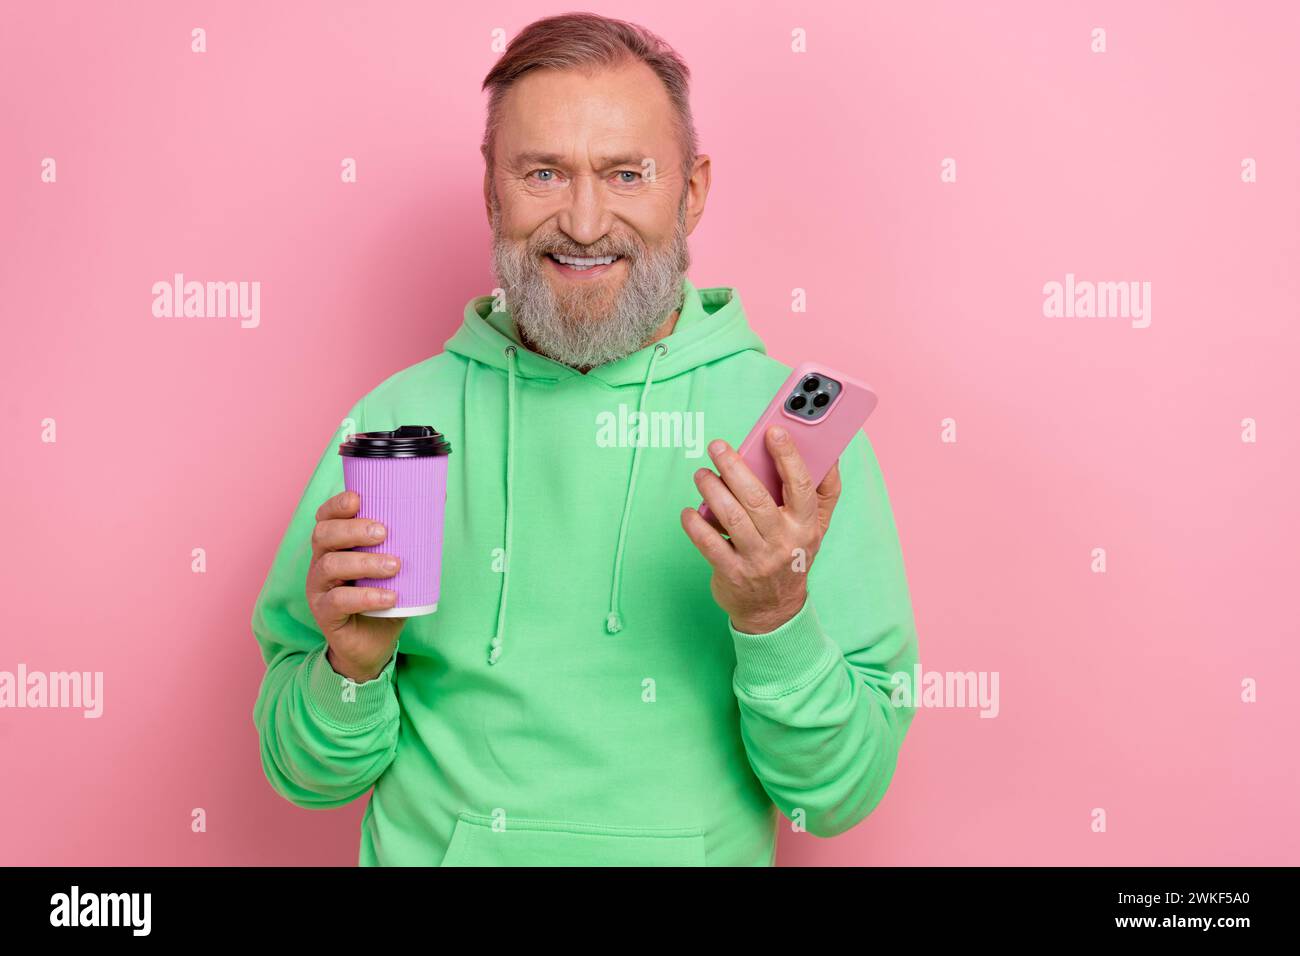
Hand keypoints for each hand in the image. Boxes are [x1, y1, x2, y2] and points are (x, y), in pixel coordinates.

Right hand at [306, 490, 404, 681]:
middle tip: (384, 532)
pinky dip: (366, 597)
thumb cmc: (386, 597)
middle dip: (353, 529)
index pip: (326, 517)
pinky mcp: (324, 614)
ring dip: (365, 562)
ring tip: (395, 566)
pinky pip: (338, 601)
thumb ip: (409, 537)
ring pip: (331, 565)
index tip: (358, 499)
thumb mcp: (397, 566)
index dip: (337, 505)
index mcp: (335, 545)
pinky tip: (389, 597)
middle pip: (324, 535)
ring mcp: (319, 589)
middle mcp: (321, 562)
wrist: (374, 644)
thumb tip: (438, 498)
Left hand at [680, 426, 842, 633]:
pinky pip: (709, 544)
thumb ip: (825, 490)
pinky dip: (696, 524)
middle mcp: (784, 541)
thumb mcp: (817, 526)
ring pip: (731, 517)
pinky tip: (690, 511)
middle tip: (718, 447)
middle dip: (734, 467)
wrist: (775, 609)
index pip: (801, 485)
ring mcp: (757, 559)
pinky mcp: (732, 573)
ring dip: (712, 490)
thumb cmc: (793, 555)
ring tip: (701, 474)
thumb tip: (829, 452)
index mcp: (806, 525)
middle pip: (757, 498)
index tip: (773, 431)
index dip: (789, 455)